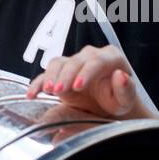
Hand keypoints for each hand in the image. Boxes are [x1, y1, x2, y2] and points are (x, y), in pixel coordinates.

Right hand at [24, 44, 146, 117]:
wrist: (107, 104)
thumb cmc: (118, 99)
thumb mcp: (125, 99)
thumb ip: (126, 88)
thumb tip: (121, 75)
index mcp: (110, 58)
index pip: (96, 61)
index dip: (86, 72)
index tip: (78, 86)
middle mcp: (91, 56)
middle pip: (75, 61)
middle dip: (65, 75)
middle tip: (58, 90)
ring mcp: (74, 62)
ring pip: (59, 63)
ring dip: (51, 76)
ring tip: (48, 90)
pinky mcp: (61, 72)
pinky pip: (47, 73)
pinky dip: (38, 83)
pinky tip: (32, 94)